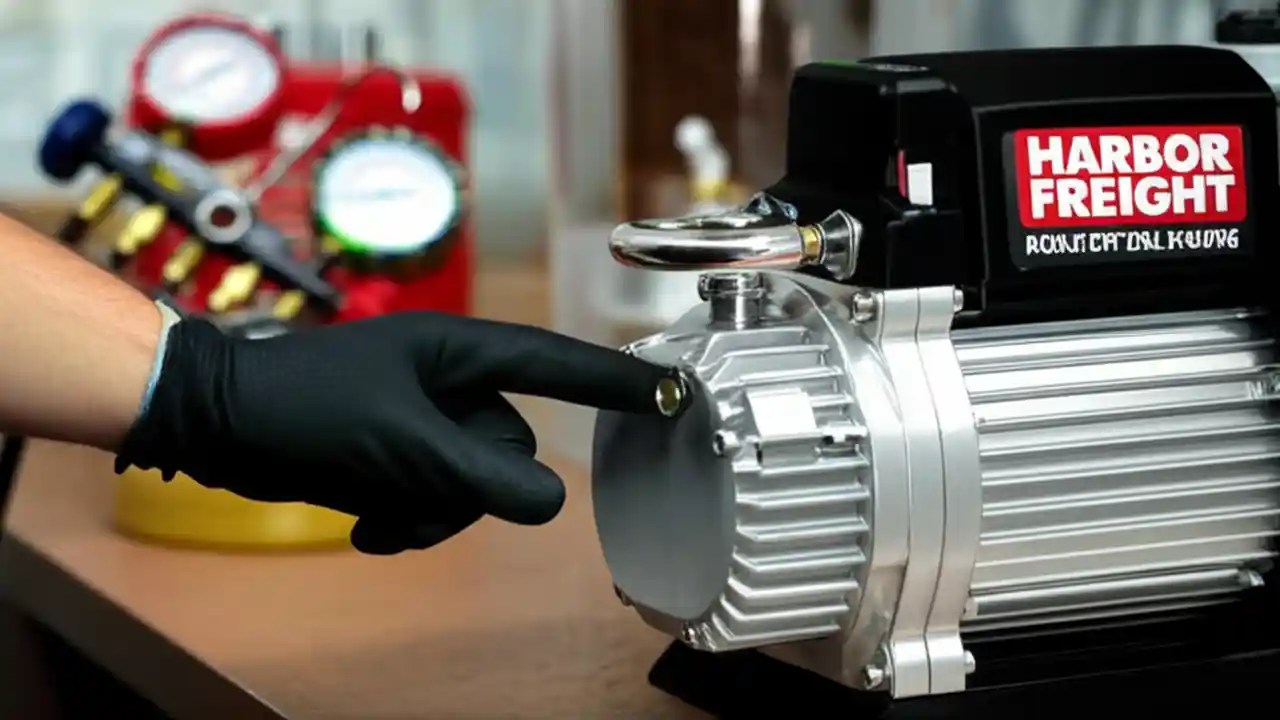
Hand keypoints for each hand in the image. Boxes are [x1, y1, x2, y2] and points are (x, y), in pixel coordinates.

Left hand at [114, 311, 680, 553]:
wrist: (214, 422)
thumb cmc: (303, 410)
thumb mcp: (401, 446)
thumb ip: (482, 476)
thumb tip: (553, 503)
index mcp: (457, 351)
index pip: (556, 363)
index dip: (615, 380)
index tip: (671, 390)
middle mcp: (449, 381)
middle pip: (507, 448)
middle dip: (462, 489)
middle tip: (408, 492)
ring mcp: (424, 417)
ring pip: (472, 483)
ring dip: (428, 512)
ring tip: (376, 513)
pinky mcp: (400, 450)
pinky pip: (437, 495)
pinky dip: (408, 518)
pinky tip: (366, 524)